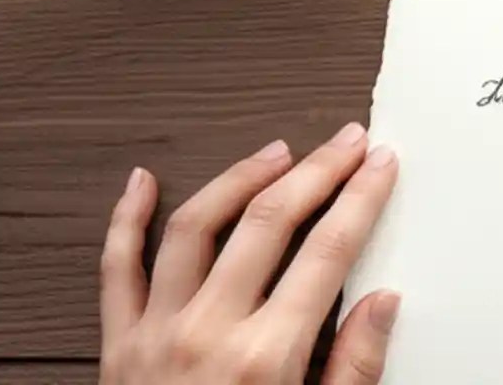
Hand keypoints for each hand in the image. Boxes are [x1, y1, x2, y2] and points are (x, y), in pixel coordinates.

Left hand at [99, 123, 399, 383]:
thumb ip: (355, 367)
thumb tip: (385, 300)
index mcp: (268, 358)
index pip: (329, 252)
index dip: (361, 198)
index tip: (381, 164)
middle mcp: (210, 332)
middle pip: (270, 222)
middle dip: (317, 171)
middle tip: (347, 140)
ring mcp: (157, 333)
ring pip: (198, 225)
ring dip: (241, 177)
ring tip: (277, 151)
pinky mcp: (117, 345)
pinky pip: (116, 266)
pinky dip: (127, 218)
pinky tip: (143, 181)